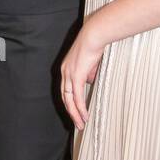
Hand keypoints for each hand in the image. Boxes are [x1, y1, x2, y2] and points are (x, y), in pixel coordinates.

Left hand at [59, 14, 105, 130]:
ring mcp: (69, 75)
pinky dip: (80, 108)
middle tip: (78, 123)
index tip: (76, 112)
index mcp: (66, 68)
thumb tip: (90, 82)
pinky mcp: (76, 77)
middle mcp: (64, 72)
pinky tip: (84, 116)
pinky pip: (77, 97)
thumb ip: (89, 74)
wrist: (94, 36)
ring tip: (81, 124)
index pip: (66, 90)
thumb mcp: (90, 63)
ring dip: (75, 114)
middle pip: (65, 98)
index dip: (70, 102)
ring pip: (69, 100)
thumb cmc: (94, 45)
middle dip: (71, 112)